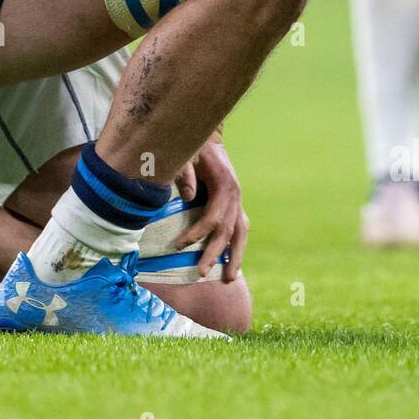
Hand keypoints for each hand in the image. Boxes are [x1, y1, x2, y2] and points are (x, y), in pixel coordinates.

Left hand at [174, 134, 246, 281]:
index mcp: (224, 184)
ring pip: (241, 233)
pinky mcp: (236, 203)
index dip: (196, 233)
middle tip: (200, 273)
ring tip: (229, 279)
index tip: (178, 245)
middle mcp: (235, 195)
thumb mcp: (187, 155)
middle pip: (228, 231)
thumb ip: (185, 174)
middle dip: (215, 253)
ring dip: (235, 257)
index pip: (212, 217)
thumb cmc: (194, 148)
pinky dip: (238, 246)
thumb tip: (187, 197)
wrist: (208, 138)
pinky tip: (234, 262)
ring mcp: (238, 200)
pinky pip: (240, 228)